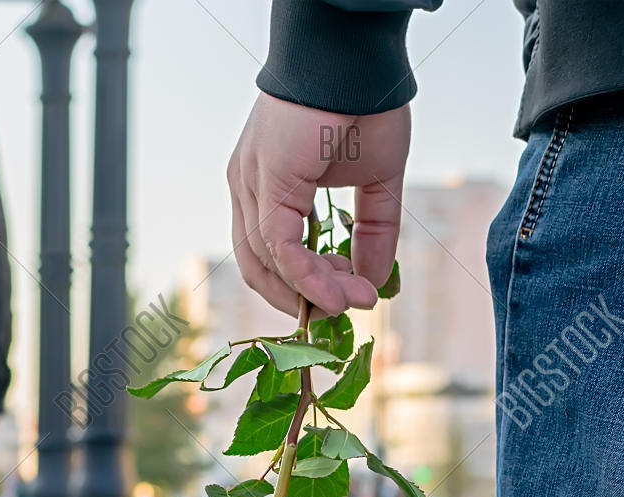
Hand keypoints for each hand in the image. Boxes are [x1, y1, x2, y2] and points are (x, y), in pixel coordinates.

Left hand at [227, 93, 409, 316]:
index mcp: (265, 186)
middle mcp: (248, 187)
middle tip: (343, 310)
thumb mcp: (376, 181)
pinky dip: (308, 277)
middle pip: (259, 267)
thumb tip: (374, 282)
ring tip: (353, 301)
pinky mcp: (265, 181)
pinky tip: (339, 291)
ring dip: (313, 292)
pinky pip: (279, 246)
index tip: (346, 297)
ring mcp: (250, 184)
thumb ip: (372, 231)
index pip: (270, 254)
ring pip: (268, 262)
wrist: (358, 59)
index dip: (305, 285)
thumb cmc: (364, 106)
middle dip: (302, 298)